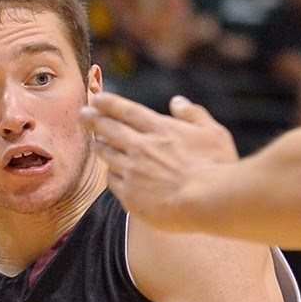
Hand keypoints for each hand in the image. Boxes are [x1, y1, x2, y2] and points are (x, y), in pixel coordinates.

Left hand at [80, 93, 236, 231]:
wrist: (208, 202)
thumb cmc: (217, 167)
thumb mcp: (213, 133)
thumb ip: (194, 115)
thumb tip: (177, 102)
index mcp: (159, 129)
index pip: (126, 110)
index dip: (109, 103)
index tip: (97, 99)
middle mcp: (140, 147)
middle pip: (108, 129)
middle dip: (92, 119)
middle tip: (83, 114)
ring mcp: (132, 172)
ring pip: (106, 155)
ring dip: (100, 146)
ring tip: (97, 143)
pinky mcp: (130, 196)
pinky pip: (113, 182)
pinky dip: (112, 174)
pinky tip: (113, 173)